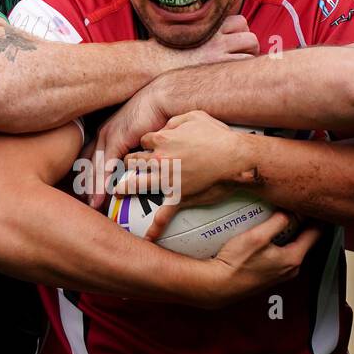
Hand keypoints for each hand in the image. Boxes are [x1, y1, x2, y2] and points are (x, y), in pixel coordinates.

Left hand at [83, 79, 173, 208]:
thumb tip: (137, 167)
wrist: (161, 99)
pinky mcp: (117, 137)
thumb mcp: (140, 137)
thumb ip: (134, 151)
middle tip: (88, 204)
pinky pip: (108, 162)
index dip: (89, 177)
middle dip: (87, 186)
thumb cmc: (154, 117)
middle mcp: (103, 136)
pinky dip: (105, 178)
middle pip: (90, 165)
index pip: (91, 160)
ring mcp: (108, 136)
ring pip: (97, 166)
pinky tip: (104, 191)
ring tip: (94, 205)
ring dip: (95, 187)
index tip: (88, 194)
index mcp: (106, 135)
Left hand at [114, 112, 251, 239]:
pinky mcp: (178, 197)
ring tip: (118, 192)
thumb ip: (176, 120)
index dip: (146, 143)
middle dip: (128, 163)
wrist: (236, 159)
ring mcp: (167, 181)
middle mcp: (159, 160)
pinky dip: (156, 228)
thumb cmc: (218, 136)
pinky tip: (149, 237)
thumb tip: (166, 126)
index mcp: (162, 140)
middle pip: (133, 161)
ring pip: (137, 184)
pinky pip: (164, 215)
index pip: (144, 140)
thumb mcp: (196, 116)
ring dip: (125, 187)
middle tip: (127, 167)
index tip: (148, 147)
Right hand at [158, 14, 258, 70]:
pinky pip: (244, 62)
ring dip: (251, 56)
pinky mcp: (218, 65)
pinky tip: (237, 78)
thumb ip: (194, 30)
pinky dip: (246, 69)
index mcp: (208, 26)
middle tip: (243, 58)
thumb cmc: (162, 52)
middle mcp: (216, 35)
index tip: (236, 43)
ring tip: (241, 68)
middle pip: (248, 32)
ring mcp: (218, 49)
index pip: (240, 21)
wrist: (153, 64)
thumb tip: (194, 31)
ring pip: (252, 44)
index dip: (242, 32)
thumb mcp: (179, 32)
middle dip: (250, 46)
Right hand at [193, 211, 320, 308]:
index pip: (316, 233)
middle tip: (301, 204)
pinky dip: (280, 241)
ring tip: (285, 215)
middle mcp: (291, 269)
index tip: (316, 203)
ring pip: (293, 247)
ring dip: (291, 232)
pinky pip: (282, 253)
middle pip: (306, 240)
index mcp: (293, 259)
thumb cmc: (235, 263)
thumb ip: (278, 221)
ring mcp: (281, 274)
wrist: (217, 285)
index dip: (318, 216)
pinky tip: (269, 233)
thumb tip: (290, 210)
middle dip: (305, 223)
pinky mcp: (270, 275)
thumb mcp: (258, 236)